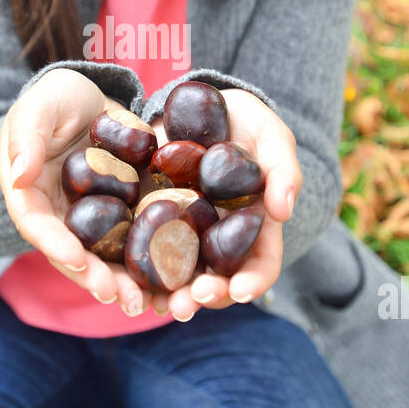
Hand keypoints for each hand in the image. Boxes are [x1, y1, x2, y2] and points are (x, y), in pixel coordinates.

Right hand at [0, 69, 152, 316]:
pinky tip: (174, 280)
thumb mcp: (39, 106)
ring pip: (105, 257)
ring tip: (148, 303)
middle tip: (119, 297)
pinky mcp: (124, 215)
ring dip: (124, 282)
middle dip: (95, 278)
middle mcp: (60, 216)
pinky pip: (136, 241)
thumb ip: (26, 137)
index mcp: (29, 194)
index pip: (38, 226)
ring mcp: (92, 220)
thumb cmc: (55, 97)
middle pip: (74, 254)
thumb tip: (18, 176)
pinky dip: (151, 261)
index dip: (57, 246)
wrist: (89, 96)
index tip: (78, 261)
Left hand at [152, 88, 302, 318]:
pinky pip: (143, 249)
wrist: (195, 104)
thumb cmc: (244, 120)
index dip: (253, 281)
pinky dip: (136, 270)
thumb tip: (282, 212)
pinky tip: (126, 280)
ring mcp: (183, 232)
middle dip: (205, 296)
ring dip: (170, 295)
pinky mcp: (149, 219)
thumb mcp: (270, 135)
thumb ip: (283, 169)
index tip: (242, 290)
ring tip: (157, 303)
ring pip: (178, 275)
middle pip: (217, 280)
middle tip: (188, 303)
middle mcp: (218, 238)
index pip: (260, 264)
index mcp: (253, 226)